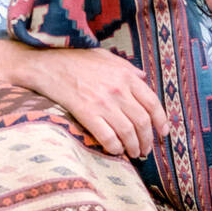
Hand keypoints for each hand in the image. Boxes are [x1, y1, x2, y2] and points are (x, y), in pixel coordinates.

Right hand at [24, 46, 169, 157]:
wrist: (48, 64)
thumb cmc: (76, 59)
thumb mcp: (106, 56)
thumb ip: (127, 67)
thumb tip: (143, 77)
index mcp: (126, 76)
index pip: (152, 103)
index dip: (161, 121)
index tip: (163, 133)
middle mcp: (118, 90)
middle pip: (142, 122)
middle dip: (147, 140)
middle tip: (145, 149)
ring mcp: (103, 103)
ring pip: (128, 132)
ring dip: (133, 147)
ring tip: (133, 154)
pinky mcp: (86, 113)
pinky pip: (107, 137)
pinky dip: (115, 148)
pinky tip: (115, 151)